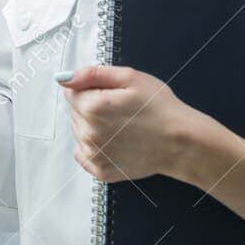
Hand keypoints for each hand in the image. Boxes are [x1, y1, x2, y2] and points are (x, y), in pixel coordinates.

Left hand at [59, 65, 199, 182]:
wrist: (181, 142)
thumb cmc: (160, 107)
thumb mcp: (130, 78)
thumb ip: (92, 74)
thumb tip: (64, 78)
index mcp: (92, 107)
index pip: (70, 92)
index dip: (91, 89)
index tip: (112, 93)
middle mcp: (88, 133)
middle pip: (74, 112)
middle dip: (91, 106)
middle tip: (120, 109)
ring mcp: (94, 154)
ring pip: (79, 132)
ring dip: (93, 126)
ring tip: (122, 125)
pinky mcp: (101, 170)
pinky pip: (84, 154)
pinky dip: (95, 147)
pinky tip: (115, 142)